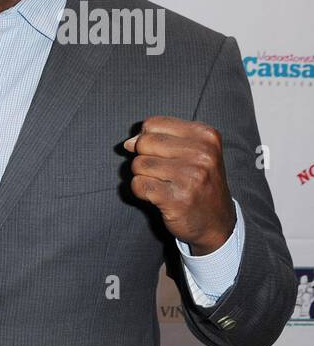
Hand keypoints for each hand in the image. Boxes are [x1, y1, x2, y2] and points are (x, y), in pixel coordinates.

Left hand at [123, 116, 235, 254]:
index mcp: (206, 136)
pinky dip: (140, 191)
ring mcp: (191, 177)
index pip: (153, 124)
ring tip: (162, 184)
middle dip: (143, 157)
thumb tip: (127, 143)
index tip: (159, 153)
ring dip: (143, 176)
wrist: (217, 222)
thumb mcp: (193, 152)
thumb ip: (160, 139)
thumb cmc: (199, 183)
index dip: (146, 139)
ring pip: (139, 164)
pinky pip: (138, 185)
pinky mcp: (177, 199)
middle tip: (161, 172)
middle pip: (144, 143)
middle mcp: (202, 154)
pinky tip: (157, 196)